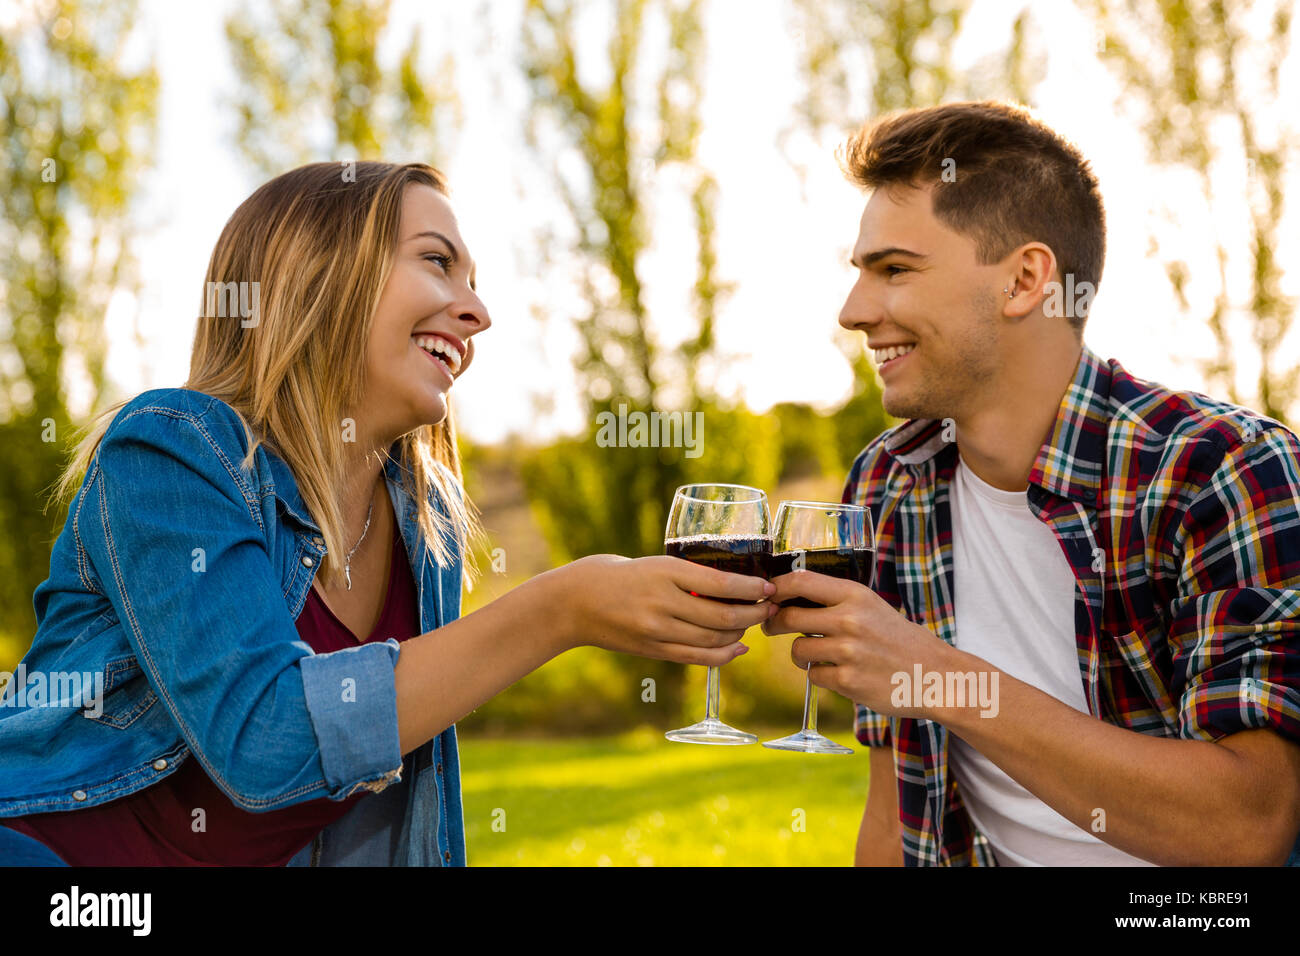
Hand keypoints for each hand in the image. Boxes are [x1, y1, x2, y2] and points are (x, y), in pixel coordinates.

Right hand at [556, 554, 776, 665]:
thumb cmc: (612, 573)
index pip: (721, 585)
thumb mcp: (651, 563)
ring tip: (755, 623)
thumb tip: (727, 585)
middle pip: (723, 617)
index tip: (769, 586)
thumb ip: (685, 575)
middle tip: (771, 606)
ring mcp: (657, 630)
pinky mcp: (653, 650)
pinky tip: (738, 648)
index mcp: (664, 572)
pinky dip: (724, 655)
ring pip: (714, 640)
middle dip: (755, 614)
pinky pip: (697, 658)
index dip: (752, 589)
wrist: (572, 602)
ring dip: (742, 634)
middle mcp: (663, 603)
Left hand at [761, 570, 953, 717]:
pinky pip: (814, 676)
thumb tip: (786, 598)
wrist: (935, 675)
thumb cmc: (898, 639)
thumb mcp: (871, 607)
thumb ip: (835, 601)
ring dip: (800, 654)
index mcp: (855, 594)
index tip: (766, 595)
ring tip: (816, 655)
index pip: (800, 580)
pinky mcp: (848, 681)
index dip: (775, 587)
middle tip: (771, 627)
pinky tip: (839, 674)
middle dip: (773, 623)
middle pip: (788, 616)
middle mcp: (849, 619)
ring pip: (797, 650)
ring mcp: (848, 651)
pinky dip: (820, 676)